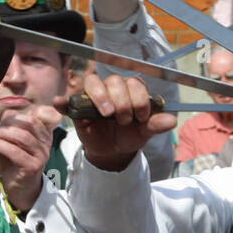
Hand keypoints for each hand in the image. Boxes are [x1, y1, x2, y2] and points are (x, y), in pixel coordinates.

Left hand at [0, 104, 60, 212]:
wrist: (20, 188)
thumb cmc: (15, 163)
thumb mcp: (14, 142)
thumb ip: (12, 127)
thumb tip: (5, 113)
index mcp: (44, 135)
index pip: (33, 117)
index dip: (15, 116)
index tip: (1, 121)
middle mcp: (46, 144)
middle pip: (28, 124)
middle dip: (8, 123)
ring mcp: (41, 155)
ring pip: (23, 136)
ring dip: (2, 133)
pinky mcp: (33, 166)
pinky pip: (15, 152)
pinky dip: (0, 145)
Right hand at [61, 72, 175, 171]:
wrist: (113, 152)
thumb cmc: (129, 137)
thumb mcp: (143, 133)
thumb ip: (155, 125)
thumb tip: (172, 121)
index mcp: (131, 92)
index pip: (135, 83)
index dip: (139, 98)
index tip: (141, 117)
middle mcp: (112, 89)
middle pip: (114, 81)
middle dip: (121, 100)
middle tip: (124, 119)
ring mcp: (94, 96)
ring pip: (93, 82)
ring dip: (100, 96)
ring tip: (106, 113)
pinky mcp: (78, 107)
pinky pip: (68, 100)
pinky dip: (63, 101)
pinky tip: (60, 103)